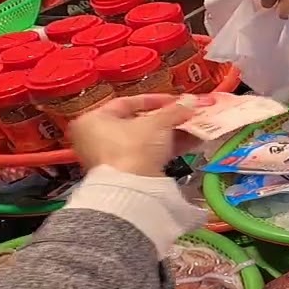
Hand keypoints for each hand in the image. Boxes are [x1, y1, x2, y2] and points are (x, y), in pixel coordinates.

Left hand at [71, 95, 198, 176]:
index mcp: (94, 120)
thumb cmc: (133, 147)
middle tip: (186, 115)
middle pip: (138, 123)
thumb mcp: (157, 123)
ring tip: (194, 128)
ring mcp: (111, 158)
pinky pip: (148, 155)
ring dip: (172, 134)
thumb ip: (174, 110)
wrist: (131, 189)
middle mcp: (97, 138)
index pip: (127, 102)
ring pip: (146, 140)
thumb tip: (189, 102)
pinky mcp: (125, 174)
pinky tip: (190, 143)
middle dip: (167, 119)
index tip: (176, 101)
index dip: (155, 100)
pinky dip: (167, 149)